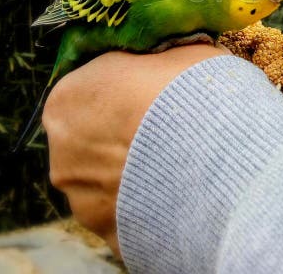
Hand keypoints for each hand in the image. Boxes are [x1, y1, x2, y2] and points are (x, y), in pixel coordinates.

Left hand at [42, 44, 229, 253]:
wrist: (220, 157)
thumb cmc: (195, 90)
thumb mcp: (182, 50)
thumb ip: (160, 57)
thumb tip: (167, 57)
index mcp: (69, 96)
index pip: (92, 85)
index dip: (126, 86)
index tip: (156, 89)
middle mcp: (63, 148)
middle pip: (93, 134)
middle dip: (126, 132)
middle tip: (170, 127)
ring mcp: (82, 196)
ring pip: (108, 177)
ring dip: (136, 171)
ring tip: (182, 164)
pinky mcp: (109, 232)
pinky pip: (128, 211)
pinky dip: (148, 203)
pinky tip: (181, 193)